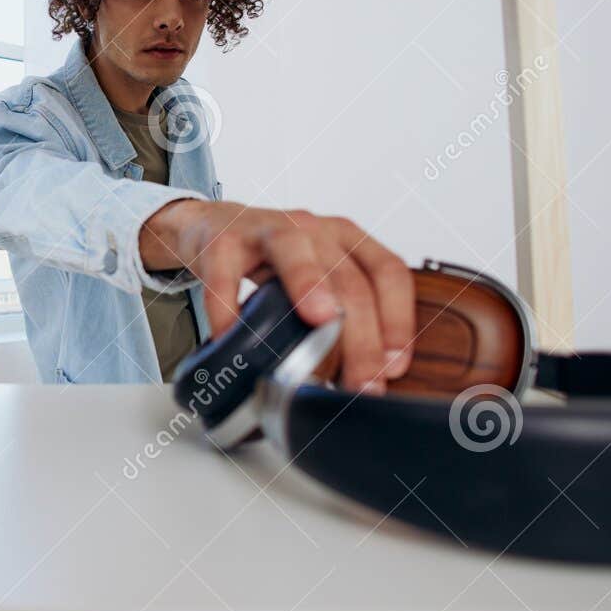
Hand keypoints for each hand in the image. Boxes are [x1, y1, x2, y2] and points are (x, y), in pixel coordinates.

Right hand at [141, 200, 414, 392]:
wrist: (212, 227)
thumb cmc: (270, 262)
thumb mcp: (315, 279)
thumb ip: (339, 318)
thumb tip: (360, 381)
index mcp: (346, 239)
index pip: (387, 272)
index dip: (397, 319)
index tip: (393, 366)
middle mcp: (313, 230)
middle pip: (347, 277)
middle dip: (360, 336)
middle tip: (359, 383)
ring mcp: (267, 229)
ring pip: (295, 253)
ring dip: (310, 286)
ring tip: (318, 323)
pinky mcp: (223, 240)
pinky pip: (226, 275)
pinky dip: (227, 308)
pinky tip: (230, 337)